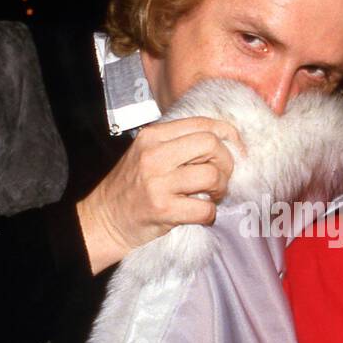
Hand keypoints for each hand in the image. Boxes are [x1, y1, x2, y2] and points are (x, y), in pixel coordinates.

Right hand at [77, 116, 245, 274]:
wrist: (105, 218)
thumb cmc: (132, 186)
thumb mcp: (148, 153)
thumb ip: (178, 143)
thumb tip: (223, 140)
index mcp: (153, 136)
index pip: (202, 124)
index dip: (227, 134)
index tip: (237, 148)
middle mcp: (154, 155)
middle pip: (211, 145)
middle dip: (226, 163)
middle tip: (220, 178)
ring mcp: (158, 182)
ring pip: (212, 175)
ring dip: (220, 189)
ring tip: (211, 196)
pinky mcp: (163, 209)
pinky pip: (205, 208)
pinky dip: (210, 214)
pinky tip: (202, 214)